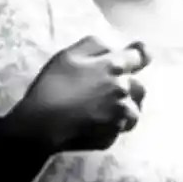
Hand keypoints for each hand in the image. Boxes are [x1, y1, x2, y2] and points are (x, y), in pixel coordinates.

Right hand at [1, 36, 148, 152]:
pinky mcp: (112, 136)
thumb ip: (96, 45)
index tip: (139, 54)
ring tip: (107, 110)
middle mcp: (124, 91)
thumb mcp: (69, 55)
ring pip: (134, 111)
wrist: (41, 124)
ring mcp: (120, 116)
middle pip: (139, 87)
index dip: (140, 55)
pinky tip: (96, 125)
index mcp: (115, 67)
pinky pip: (119, 130)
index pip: (141, 56)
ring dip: (125, 108)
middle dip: (130, 86)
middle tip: (111, 90)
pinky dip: (112, 127)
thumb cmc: (53, 86)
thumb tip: (114, 47)